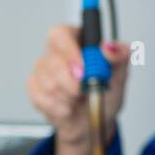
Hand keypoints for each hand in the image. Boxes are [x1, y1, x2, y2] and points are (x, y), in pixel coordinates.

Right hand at [26, 24, 129, 154]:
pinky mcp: (34, 87)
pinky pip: (40, 96)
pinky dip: (58, 106)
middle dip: (69, 81)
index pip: (62, 34)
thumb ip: (120, 56)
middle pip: (52, 59)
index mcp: (77, 41)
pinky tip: (67, 107)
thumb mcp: (120, 75)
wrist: (93, 121)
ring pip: (47, 81)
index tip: (82, 69)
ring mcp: (43, 69)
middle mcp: (57, 52)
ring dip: (67, 97)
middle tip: (82, 91)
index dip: (68, 50)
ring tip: (78, 99)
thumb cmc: (105, 95)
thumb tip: (108, 47)